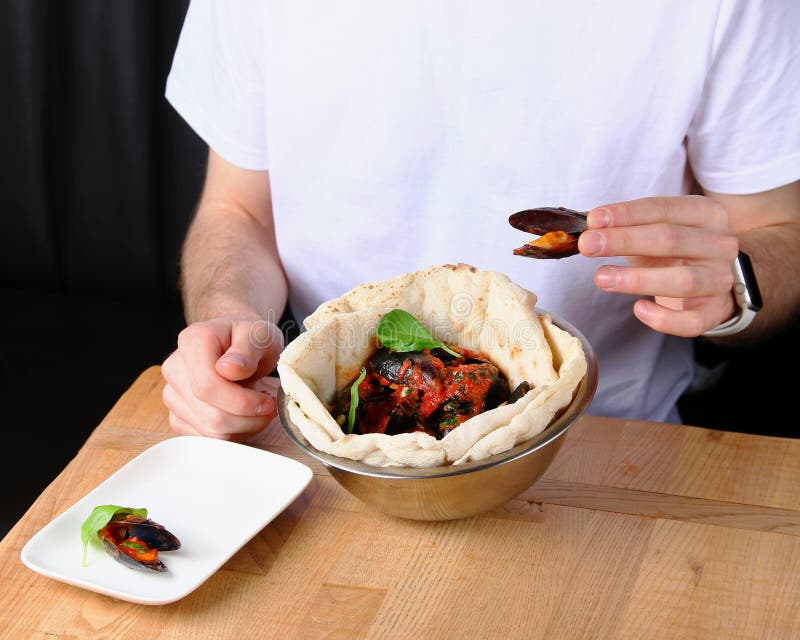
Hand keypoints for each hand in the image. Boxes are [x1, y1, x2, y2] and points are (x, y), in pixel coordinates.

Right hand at [160, 317, 284, 439]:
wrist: (238, 344)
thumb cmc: (250, 338)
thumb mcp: (259, 335)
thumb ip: (247, 350)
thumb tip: (229, 369)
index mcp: (193, 342)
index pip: (208, 385)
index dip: (242, 402)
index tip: (268, 401)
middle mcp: (174, 368)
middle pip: (210, 414)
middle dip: (248, 418)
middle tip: (269, 406)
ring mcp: (172, 394)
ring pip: (209, 431)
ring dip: (243, 426)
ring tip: (258, 407)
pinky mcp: (177, 415)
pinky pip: (206, 438)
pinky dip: (233, 432)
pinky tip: (243, 415)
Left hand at [578, 195, 739, 336]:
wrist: (710, 279)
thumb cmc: (673, 250)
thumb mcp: (652, 230)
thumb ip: (623, 226)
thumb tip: (586, 225)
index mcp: (706, 214)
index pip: (664, 209)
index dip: (627, 214)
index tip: (594, 219)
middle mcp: (719, 245)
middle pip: (670, 240)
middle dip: (625, 241)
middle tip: (587, 245)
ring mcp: (720, 279)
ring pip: (683, 280)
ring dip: (638, 279)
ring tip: (601, 278)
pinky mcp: (715, 311)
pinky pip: (693, 320)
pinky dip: (665, 319)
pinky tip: (639, 309)